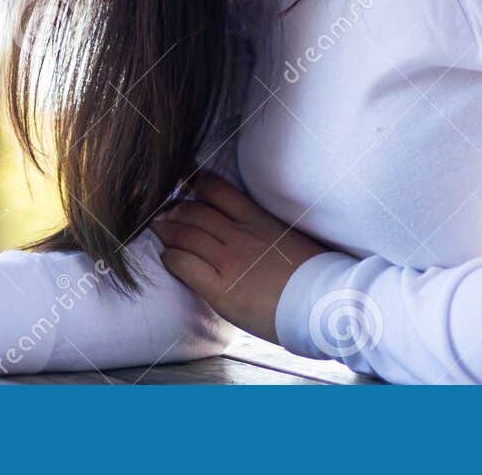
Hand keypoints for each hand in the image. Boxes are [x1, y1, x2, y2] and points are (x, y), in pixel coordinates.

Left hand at [150, 170, 330, 342]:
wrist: (324, 302)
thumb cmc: (314, 275)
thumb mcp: (289, 239)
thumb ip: (264, 229)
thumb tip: (250, 227)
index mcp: (258, 220)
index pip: (219, 190)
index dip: (196, 181)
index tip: (184, 178)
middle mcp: (240, 235)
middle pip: (195, 211)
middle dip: (173, 208)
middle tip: (161, 210)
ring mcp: (230, 261)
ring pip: (186, 235)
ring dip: (166, 230)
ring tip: (157, 229)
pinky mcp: (222, 289)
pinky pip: (186, 265)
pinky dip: (171, 258)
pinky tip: (167, 258)